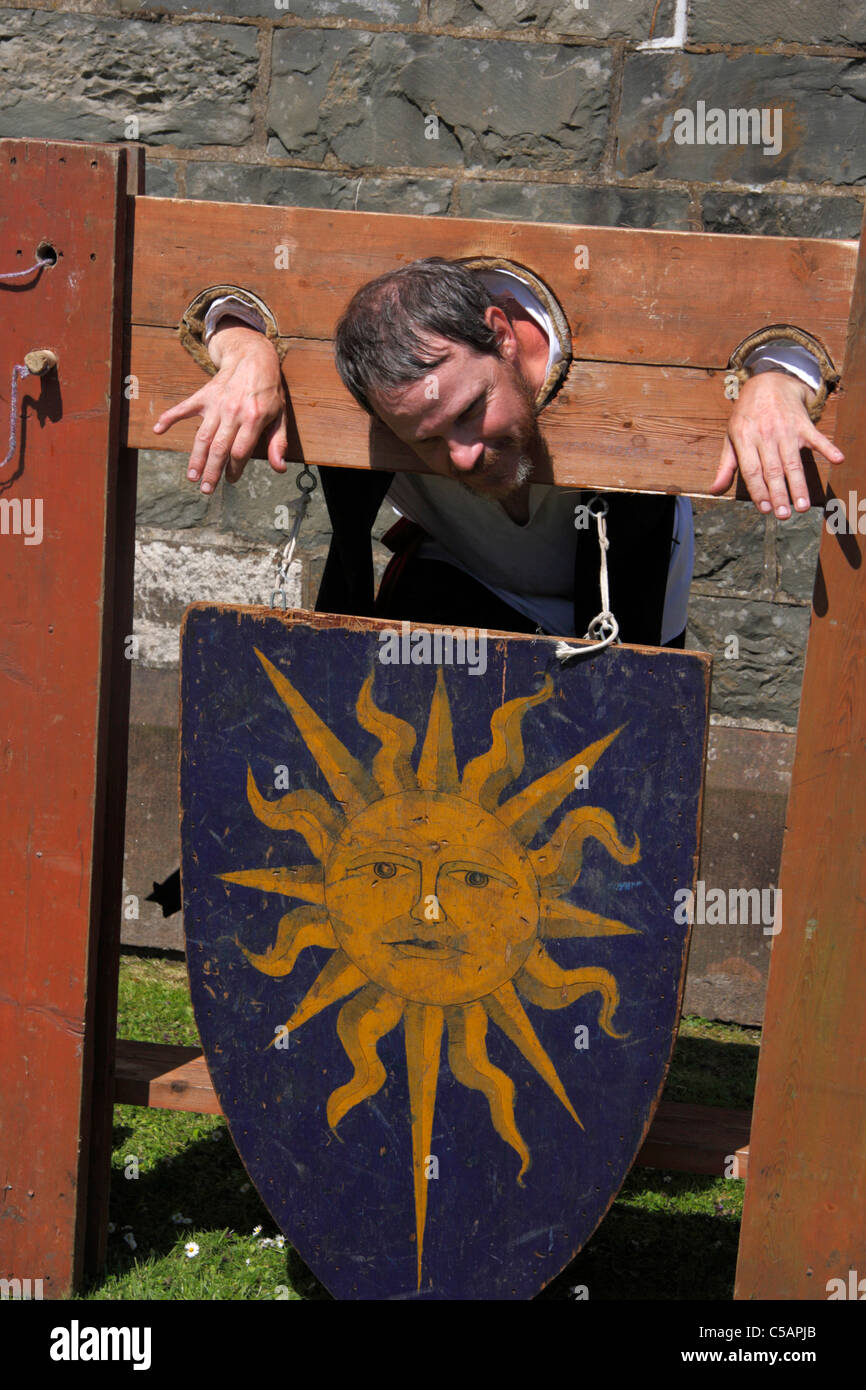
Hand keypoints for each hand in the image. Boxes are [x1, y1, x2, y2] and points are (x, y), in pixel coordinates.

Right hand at [152, 322, 288, 493]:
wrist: (253, 358)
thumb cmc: (269, 392)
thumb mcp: (280, 416)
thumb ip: (278, 443)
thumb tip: (280, 468)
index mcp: (253, 419)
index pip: (240, 451)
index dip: (235, 469)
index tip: (231, 479)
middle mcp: (232, 412)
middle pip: (219, 448)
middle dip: (212, 471)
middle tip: (206, 489)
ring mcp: (216, 404)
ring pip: (203, 436)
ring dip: (196, 458)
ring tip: (192, 477)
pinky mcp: (203, 396)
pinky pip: (184, 408)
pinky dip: (169, 418)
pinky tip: (157, 430)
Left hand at [710, 371, 843, 517]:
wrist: (768, 382)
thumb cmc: (747, 416)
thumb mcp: (731, 437)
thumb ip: (726, 466)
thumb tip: (714, 491)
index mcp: (745, 439)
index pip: (752, 470)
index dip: (758, 491)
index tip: (764, 509)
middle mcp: (765, 435)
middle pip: (773, 470)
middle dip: (778, 494)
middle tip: (783, 515)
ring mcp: (786, 429)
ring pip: (792, 461)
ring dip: (798, 485)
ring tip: (803, 506)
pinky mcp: (803, 423)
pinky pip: (817, 437)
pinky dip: (828, 448)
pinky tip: (838, 460)